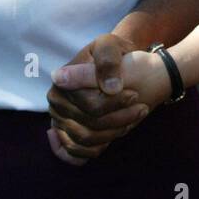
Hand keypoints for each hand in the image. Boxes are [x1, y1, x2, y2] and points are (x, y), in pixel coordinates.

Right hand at [47, 32, 148, 164]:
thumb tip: (108, 87)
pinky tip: (114, 136)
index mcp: (61, 83)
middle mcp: (57, 104)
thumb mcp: (111, 46)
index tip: (135, 95)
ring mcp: (60, 121)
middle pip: (88, 125)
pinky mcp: (68, 134)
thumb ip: (108, 61)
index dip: (115, 103)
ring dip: (113, 134)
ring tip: (133, 119)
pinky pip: (76, 153)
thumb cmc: (114, 54)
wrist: (118, 66)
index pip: (90, 105)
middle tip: (141, 109)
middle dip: (119, 120)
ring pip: (85, 141)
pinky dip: (95, 149)